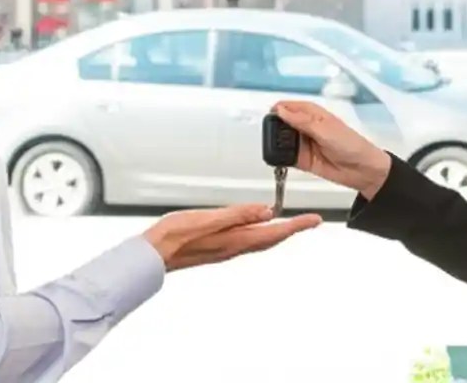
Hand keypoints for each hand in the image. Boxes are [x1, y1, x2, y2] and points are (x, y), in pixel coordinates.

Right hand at [142, 204, 321, 271]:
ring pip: (261, 240)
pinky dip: (260, 233)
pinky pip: (248, 241)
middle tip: (308, 222)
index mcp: (235, 239)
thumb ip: (238, 214)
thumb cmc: (174, 236)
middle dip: (292, 229)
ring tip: (289, 224)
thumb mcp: (208, 219)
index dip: (297, 225)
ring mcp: (226, 248)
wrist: (152, 254)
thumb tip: (266, 211)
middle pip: (272, 238)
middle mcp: (234, 247)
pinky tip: (256, 228)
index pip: (274, 232)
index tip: (314, 220)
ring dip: (278, 232)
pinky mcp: (217, 247)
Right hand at [272, 101, 392, 198]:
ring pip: (283, 141)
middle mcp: (307, 128)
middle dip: (276, 127)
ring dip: (277, 143)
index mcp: (314, 115)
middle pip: (283, 123)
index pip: (291, 107)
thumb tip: (282, 110)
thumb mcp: (326, 130)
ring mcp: (304, 144)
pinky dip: (281, 157)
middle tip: (272, 133)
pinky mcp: (303, 160)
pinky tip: (278, 158)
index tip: (270, 113)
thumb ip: (303, 121)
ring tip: (275, 146)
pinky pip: (287, 157)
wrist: (363, 170)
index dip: (280, 108)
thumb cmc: (352, 145)